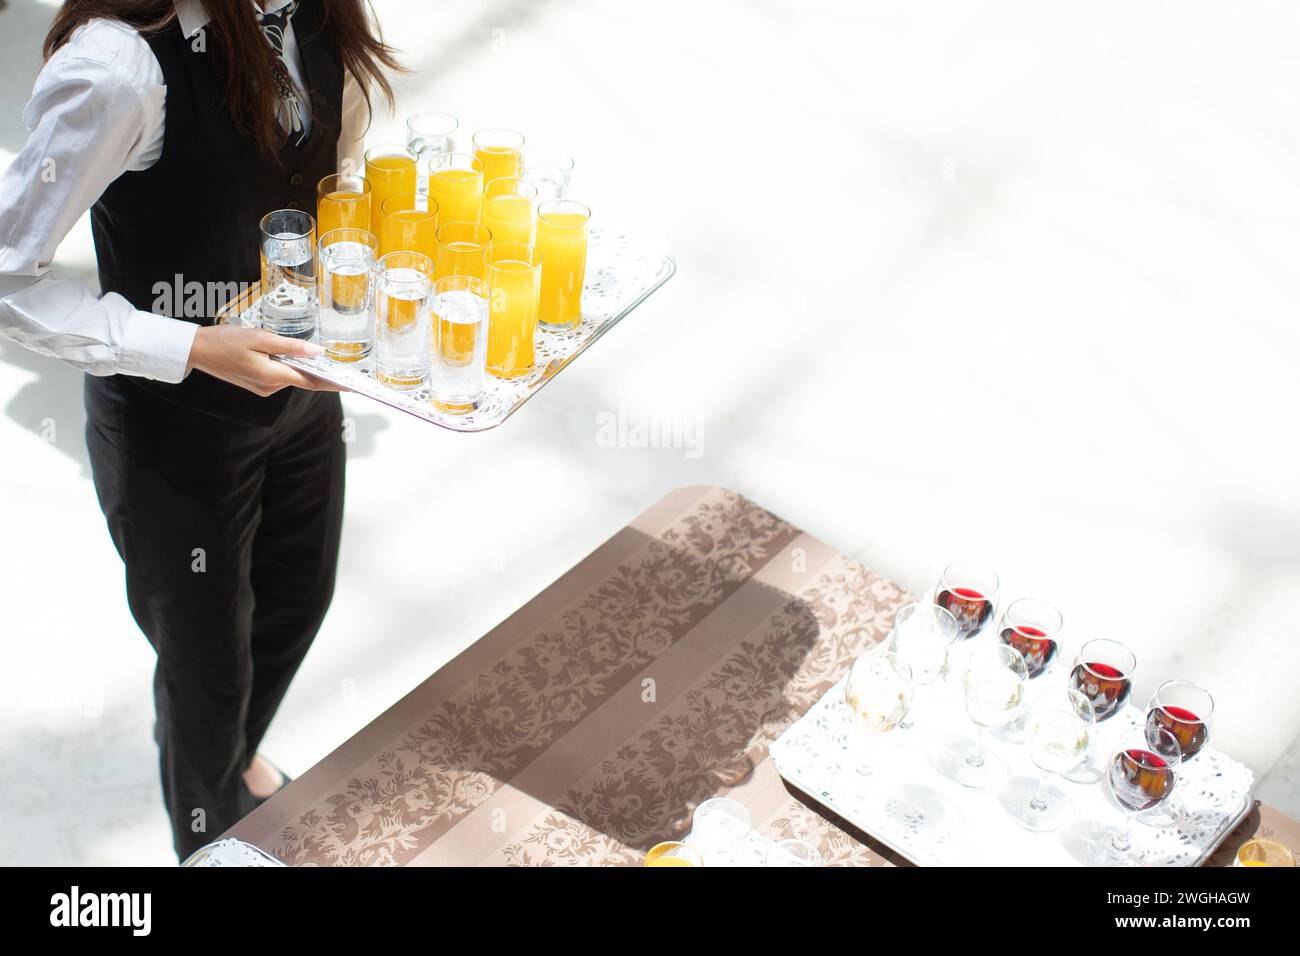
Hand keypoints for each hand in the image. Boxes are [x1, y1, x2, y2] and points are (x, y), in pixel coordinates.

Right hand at [185, 325, 346, 395]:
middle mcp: (270, 387)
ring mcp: (263, 388)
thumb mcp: (260, 338)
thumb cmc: (225, 341)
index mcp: (273, 376)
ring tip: (318, 358)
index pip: (311, 382)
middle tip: (346, 370)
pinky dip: (289, 368)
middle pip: (303, 379)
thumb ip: (290, 346)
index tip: (352, 385)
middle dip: (322, 374)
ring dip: (302, 368)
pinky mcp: (257, 384)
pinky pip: (279, 376)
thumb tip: (316, 352)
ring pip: (291, 377)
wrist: (197, 351)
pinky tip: (292, 358)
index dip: (334, 383)